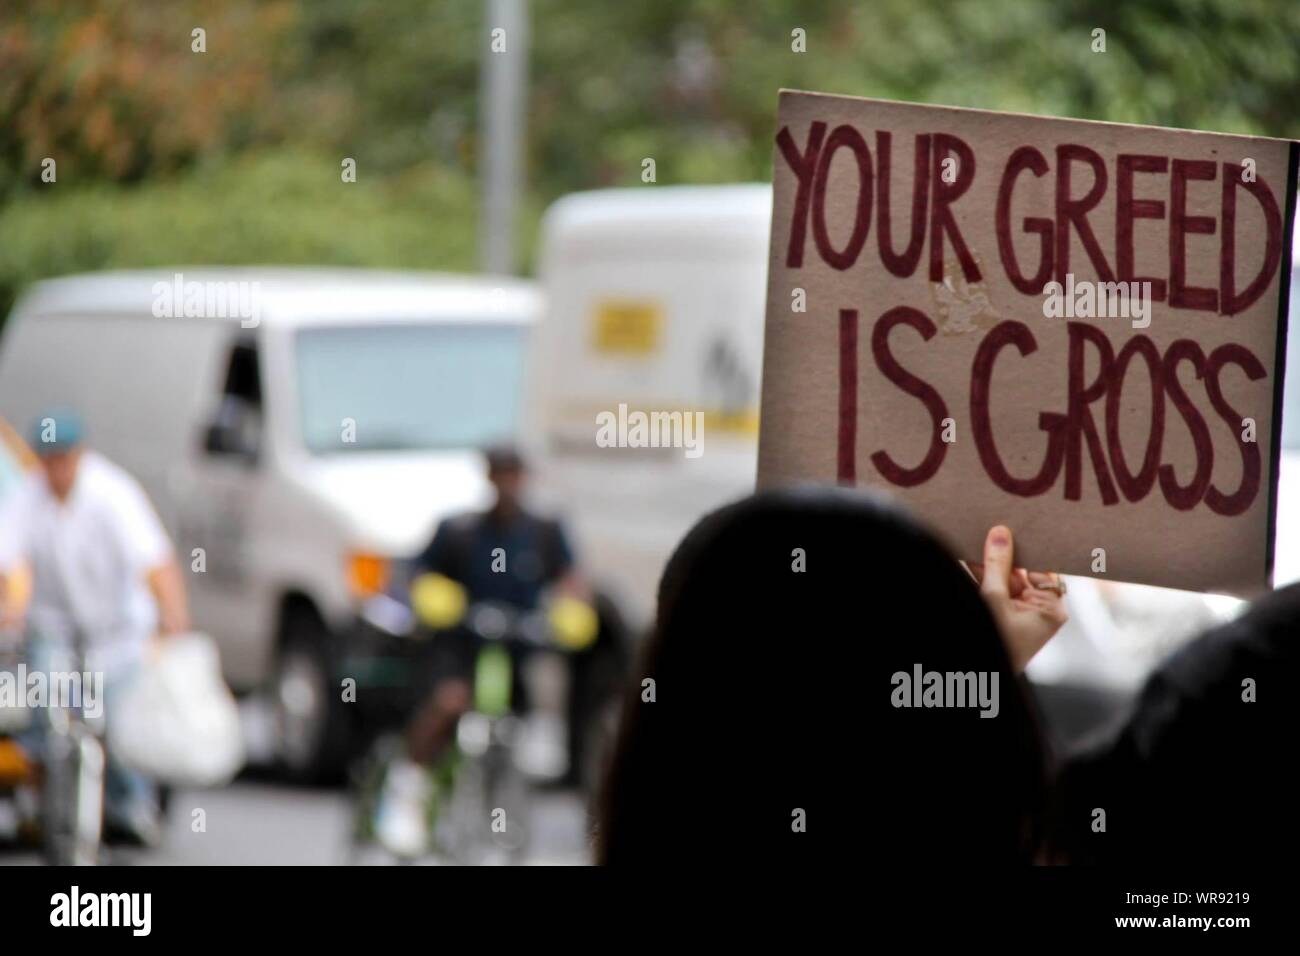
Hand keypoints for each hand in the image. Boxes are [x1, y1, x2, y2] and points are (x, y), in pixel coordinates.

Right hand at [969, 525, 1067, 671]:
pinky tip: (964, 559)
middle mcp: (1038, 612)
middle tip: (988, 529)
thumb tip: (1000, 533)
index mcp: (1051, 610)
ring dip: (985, 565)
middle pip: (1020, 573)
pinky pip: (990, 592)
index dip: (1026, 548)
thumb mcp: (993, 598)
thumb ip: (996, 564)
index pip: (1042, 568)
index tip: (1013, 527)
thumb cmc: (993, 644)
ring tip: (971, 539)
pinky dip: (977, 579)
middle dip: (1001, 555)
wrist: (972, 678)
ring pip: (1001, 581)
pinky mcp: (998, 619)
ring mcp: (1016, 616)